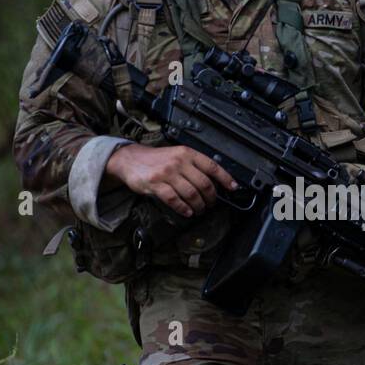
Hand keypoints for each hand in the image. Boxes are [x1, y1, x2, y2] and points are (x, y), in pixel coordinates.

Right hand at [105, 143, 238, 217]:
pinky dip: (184, 208)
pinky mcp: (156, 185)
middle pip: (204, 184)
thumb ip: (193, 164)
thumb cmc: (156, 159)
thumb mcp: (177, 154)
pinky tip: (187, 211)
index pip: (212, 166)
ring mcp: (167, 174)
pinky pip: (175, 200)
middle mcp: (179, 162)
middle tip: (211, 204)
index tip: (233, 187)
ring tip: (199, 210)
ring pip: (191, 194)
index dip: (225, 178)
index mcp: (187, 153)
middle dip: (211, 198)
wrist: (131, 159)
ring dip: (199, 206)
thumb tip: (213, 181)